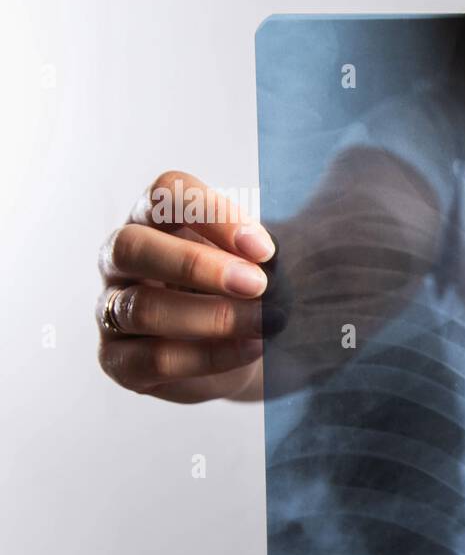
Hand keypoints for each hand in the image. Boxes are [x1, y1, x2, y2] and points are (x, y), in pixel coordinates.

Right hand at [97, 172, 274, 402]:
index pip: (164, 194)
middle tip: (256, 285)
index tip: (263, 248)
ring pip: (142, 308)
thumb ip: (254, 252)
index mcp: (151, 220)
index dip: (212, 215)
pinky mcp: (118, 360)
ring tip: (263, 322)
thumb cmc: (242, 291)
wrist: (237, 351)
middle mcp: (119, 260)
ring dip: (212, 316)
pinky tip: (250, 348)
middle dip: (197, 265)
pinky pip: (154, 359)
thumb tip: (263, 255)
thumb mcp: (253, 261)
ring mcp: (110, 310)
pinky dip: (209, 355)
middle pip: (132, 246)